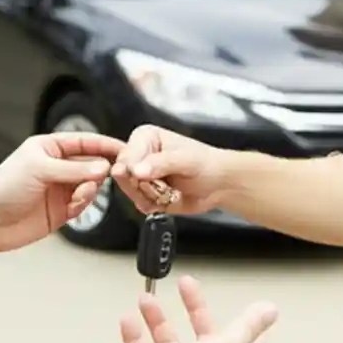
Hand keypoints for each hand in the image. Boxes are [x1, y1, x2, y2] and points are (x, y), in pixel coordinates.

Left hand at [0, 133, 123, 252]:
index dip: (105, 144)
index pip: (85, 142)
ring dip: (91, 189)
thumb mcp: (40, 170)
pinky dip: (84, 203)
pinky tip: (74, 206)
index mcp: (49, 148)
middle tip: (112, 174)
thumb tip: (103, 167)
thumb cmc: (3, 188)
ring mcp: (60, 189)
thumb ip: (74, 169)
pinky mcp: (61, 210)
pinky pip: (83, 203)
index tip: (125, 149)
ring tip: (80, 194)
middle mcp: (57, 167)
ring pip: (91, 185)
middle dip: (102, 169)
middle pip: (92, 164)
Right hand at [105, 276, 277, 342]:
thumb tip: (270, 310)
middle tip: (186, 287)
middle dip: (195, 309)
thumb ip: (246, 328)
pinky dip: (136, 338)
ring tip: (147, 301)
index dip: (249, 327)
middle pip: (205, 339)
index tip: (246, 309)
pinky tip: (130, 323)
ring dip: (159, 321)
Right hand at [110, 125, 230, 215]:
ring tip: (171, 190)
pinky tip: (170, 197)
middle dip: (143, 185)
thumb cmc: (207, 164)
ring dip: (151, 196)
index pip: (125, 155)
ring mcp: (140, 176)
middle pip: (122, 175)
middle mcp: (138, 155)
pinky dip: (155, 205)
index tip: (142, 176)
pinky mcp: (145, 194)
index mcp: (144, 137)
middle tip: (162, 185)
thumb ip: (161, 164)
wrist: (219, 185)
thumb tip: (137, 170)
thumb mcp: (186, 160)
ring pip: (130, 192)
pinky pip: (140, 204)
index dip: (131, 169)